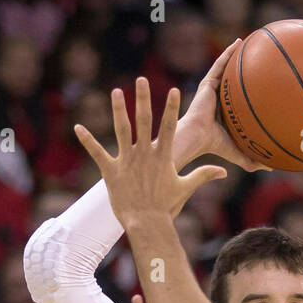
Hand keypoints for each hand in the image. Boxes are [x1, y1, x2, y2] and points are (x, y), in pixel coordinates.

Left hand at [75, 78, 227, 227]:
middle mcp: (144, 154)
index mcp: (162, 156)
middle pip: (144, 121)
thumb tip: (224, 171)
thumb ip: (203, 175)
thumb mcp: (185, 187)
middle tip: (141, 79)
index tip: (173, 90)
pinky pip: (97, 153)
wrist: (146, 223)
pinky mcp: (111, 171)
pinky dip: (87, 140)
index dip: (172, 108)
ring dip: (118, 110)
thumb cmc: (165, 206)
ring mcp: (127, 161)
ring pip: (122, 131)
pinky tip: (78, 127)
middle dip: (143, 99)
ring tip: (116, 91)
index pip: (169, 127)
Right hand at [174, 40, 270, 171]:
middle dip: (246, 66)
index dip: (251, 88)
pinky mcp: (208, 83)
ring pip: (227, 67)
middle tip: (262, 55)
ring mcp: (213, 89)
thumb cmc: (214, 147)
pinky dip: (228, 53)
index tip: (266, 80)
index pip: (241, 96)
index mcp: (227, 111)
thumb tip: (272, 167)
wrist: (197, 139)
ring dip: (237, 53)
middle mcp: (220, 97)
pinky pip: (219, 64)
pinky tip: (239, 42)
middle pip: (235, 78)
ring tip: (250, 40)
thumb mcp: (238, 152)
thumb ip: (253, 159)